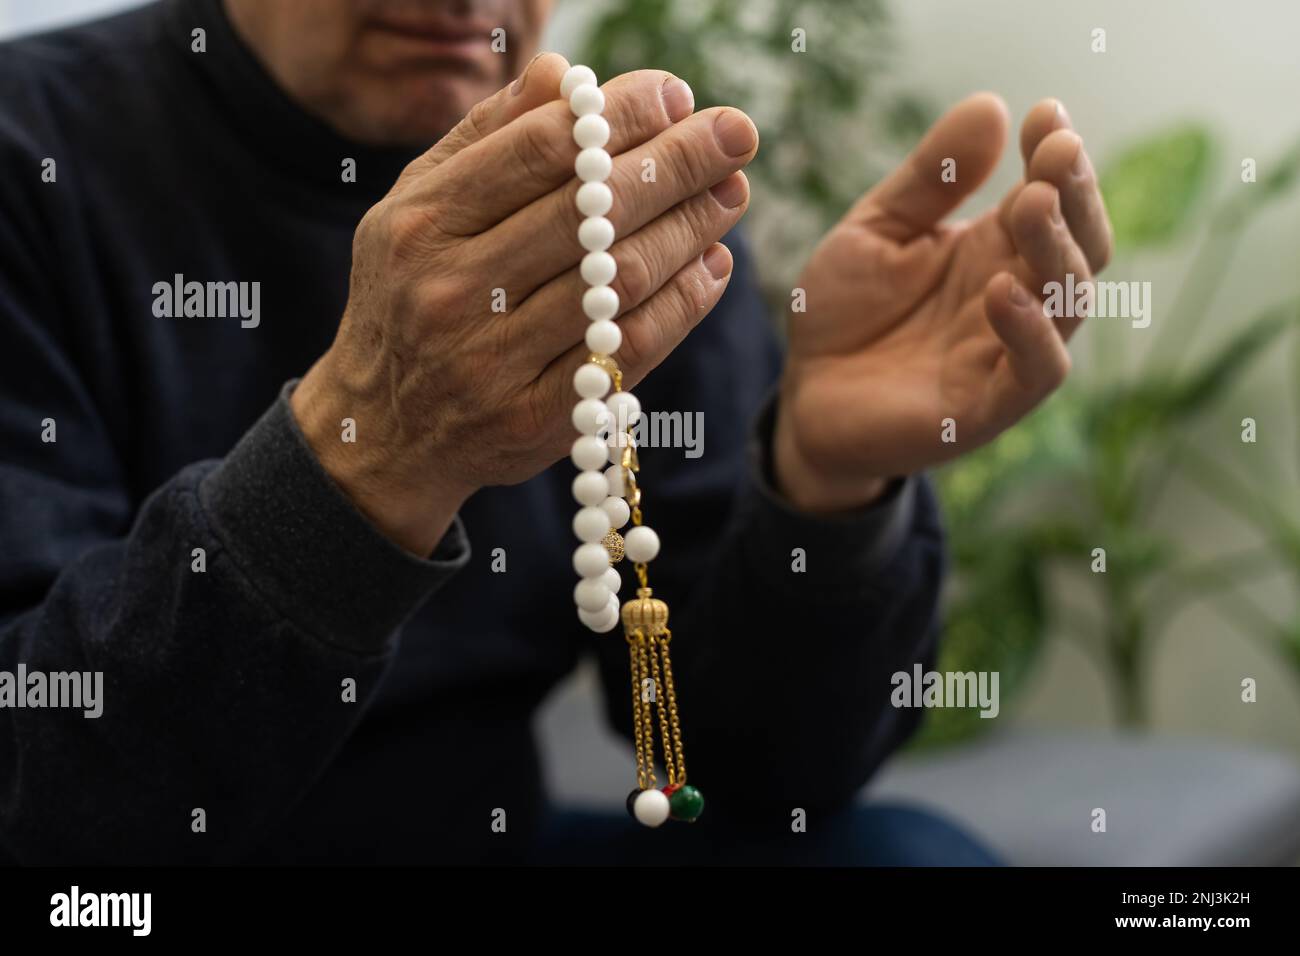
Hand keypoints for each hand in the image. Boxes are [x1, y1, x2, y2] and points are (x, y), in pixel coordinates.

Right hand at [290, 54, 758, 553]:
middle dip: (678, 161)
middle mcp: (452, 290)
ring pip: (620, 278)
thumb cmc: (410, 297)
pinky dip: (685, 301)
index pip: (539, 149)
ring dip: (692, 227)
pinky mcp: (537, 417)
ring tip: (732, 191)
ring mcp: (494, 361)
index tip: (676, 94)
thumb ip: (485, 139)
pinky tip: (713, 264)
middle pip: (590, 211)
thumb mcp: (418, 209)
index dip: (620, 115)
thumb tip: (566, 77)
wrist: (385, 429)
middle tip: (735, 133)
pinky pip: (632, 349)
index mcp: (423, 223)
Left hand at [773, 94, 1110, 512]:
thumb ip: (929, 180)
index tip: (1044, 112)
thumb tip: (991, 105)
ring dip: (1055, 250)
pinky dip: (1030, 333)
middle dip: (1075, 194)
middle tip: (1058, 149)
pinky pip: (1035, 373)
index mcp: (995, 250)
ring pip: (1067, 302)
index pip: (1049, 197)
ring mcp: (1006, 354)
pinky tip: (1003, 290)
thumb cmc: (845, 313)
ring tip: (1031, 202)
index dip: (1054, 156)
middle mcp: (1016, 297)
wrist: (806, 398)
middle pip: (1078, 245)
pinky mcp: (987, 409)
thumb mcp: (876, 230)